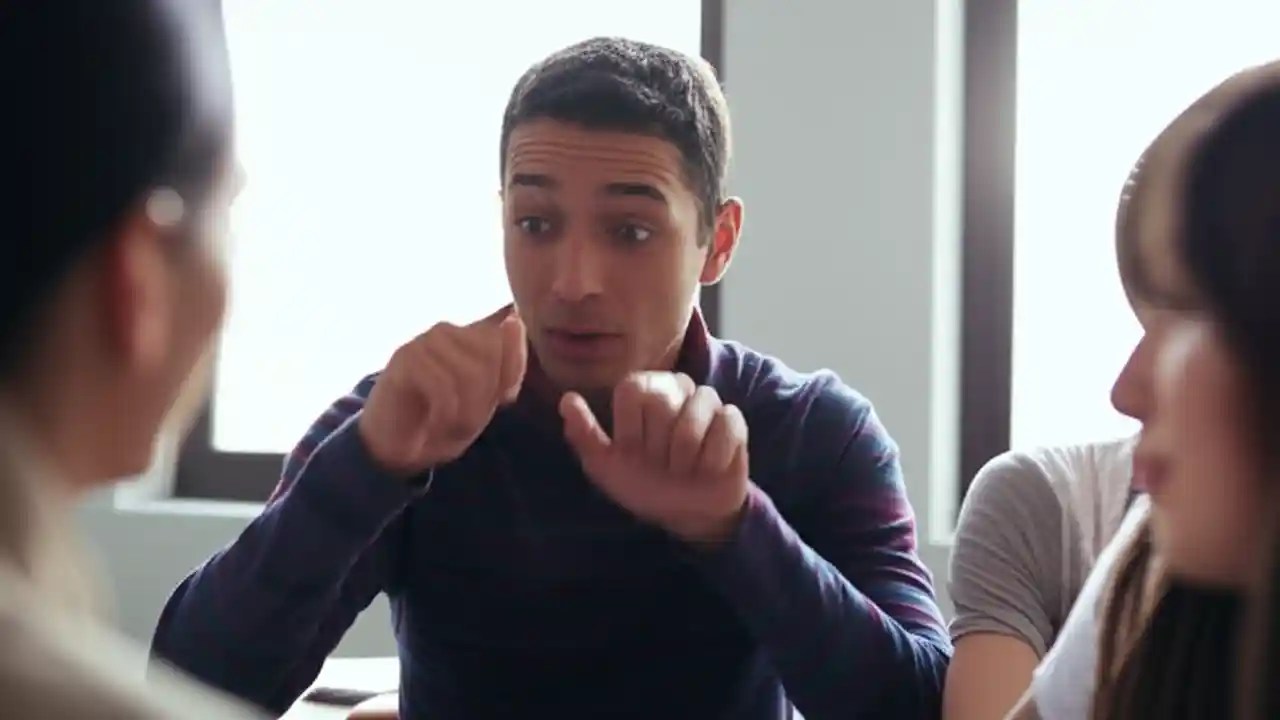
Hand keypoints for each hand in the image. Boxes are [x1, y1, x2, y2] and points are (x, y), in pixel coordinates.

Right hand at [360, 305, 525, 476]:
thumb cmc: (442, 420)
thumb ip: (507, 365)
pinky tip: (435, 424)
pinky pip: (442, 386)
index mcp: (471, 335)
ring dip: (465, 413)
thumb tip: (514, 321)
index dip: (511, 375)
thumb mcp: (487, 400)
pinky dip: (445, 415)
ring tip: (450, 426)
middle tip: (468, 423)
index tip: (501, 401)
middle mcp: (448, 330)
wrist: (393, 447)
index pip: (510, 336)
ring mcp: (424, 341)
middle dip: (485, 399)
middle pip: (492, 356)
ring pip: (470, 373)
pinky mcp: (404, 358)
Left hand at [559, 371, 749, 544]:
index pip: (633, 389)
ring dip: (686, 454)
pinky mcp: (733, 422)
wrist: (684, 514)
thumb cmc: (642, 485)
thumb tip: (566, 400)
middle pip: (664, 400)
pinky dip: (714, 456)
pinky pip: (727, 424)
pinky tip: (708, 470)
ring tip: (684, 470)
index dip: (632, 428)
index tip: (633, 452)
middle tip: (661, 465)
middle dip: (659, 446)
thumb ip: (584, 434)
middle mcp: (674, 390)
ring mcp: (706, 403)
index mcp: (642, 393)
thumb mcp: (606, 467)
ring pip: (698, 410)